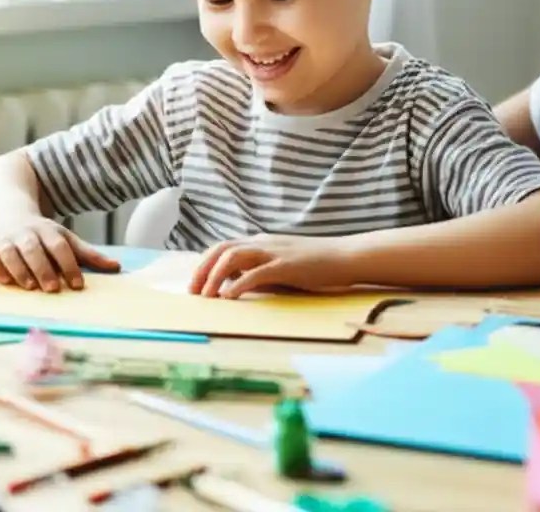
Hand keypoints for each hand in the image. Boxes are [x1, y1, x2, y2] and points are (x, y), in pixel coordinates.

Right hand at [0, 217, 117, 292]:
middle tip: (52, 289)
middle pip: (34, 249)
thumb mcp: (64, 238)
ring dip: (19, 269)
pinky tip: (4, 281)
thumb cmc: (41, 234)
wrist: (6, 213)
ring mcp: (6, 240)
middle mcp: (27, 234)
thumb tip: (117, 267)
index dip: (69, 265)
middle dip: (43, 268)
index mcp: (48, 231)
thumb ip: (88, 254)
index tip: (77, 285)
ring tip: (30, 287)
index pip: (61, 247)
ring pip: (10, 252)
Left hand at [188, 234, 352, 298]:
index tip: (195, 284)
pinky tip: (229, 297)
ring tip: (207, 296)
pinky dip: (239, 284)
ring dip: (215, 276)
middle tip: (193, 292)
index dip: (205, 263)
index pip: (223, 247)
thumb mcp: (281, 266)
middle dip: (203, 269)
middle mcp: (263, 242)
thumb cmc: (316, 265)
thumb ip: (259, 272)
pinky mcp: (287, 265)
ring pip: (233, 257)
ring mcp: (274, 252)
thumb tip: (235, 285)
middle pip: (222, 248)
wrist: (346, 256)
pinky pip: (256, 273)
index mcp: (260, 242)